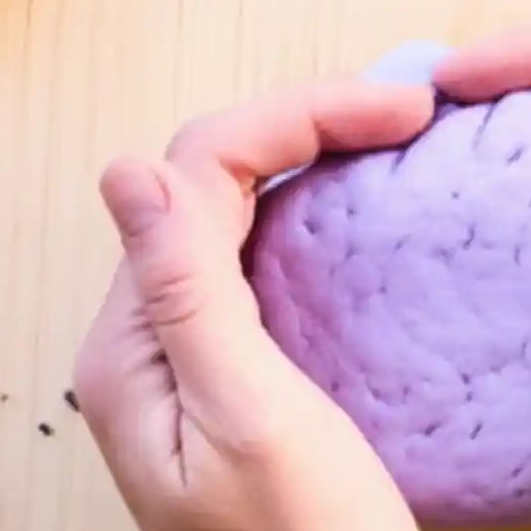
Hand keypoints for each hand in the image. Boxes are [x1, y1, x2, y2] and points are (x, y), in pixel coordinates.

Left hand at [74, 82, 433, 530]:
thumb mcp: (250, 419)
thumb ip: (184, 295)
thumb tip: (126, 170)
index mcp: (133, 346)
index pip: (194, 177)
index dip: (294, 121)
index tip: (398, 112)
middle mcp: (146, 338)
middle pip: (209, 182)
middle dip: (303, 125)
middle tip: (405, 110)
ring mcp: (188, 352)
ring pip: (233, 210)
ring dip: (305, 155)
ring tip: (388, 131)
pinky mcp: (234, 367)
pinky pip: (256, 257)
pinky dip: (308, 210)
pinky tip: (358, 199)